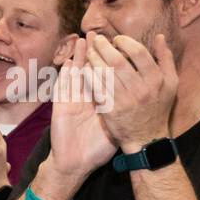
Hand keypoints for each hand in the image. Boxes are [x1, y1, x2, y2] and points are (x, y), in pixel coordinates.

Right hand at [49, 33, 117, 180]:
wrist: (76, 164)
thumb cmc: (96, 148)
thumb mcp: (113, 126)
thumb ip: (121, 111)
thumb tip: (138, 96)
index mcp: (98, 102)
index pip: (103, 77)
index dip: (107, 61)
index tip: (113, 45)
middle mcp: (84, 99)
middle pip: (88, 71)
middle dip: (93, 53)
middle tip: (97, 36)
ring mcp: (71, 103)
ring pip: (74, 75)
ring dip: (78, 58)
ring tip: (83, 41)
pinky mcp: (60, 109)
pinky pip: (63, 88)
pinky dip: (65, 75)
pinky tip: (68, 62)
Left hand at [90, 33, 178, 152]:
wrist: (147, 137)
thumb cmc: (158, 107)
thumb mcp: (170, 83)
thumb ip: (165, 59)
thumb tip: (160, 37)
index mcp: (157, 79)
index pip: (139, 53)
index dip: (126, 42)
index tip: (117, 39)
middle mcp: (141, 89)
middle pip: (119, 62)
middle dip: (105, 47)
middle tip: (97, 40)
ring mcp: (125, 100)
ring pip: (106, 74)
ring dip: (94, 59)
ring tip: (89, 51)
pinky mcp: (111, 110)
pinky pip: (97, 89)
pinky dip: (90, 77)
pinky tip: (84, 69)